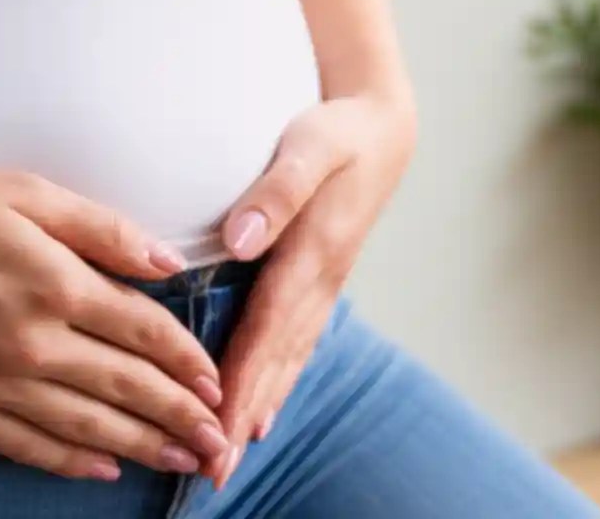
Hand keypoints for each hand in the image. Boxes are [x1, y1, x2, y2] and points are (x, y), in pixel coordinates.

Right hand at [0, 170, 231, 480]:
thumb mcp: (22, 192)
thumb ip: (101, 228)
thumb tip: (167, 261)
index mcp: (57, 285)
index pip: (145, 332)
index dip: (187, 360)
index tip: (217, 382)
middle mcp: (34, 344)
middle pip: (128, 389)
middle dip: (182, 417)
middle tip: (220, 441)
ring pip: (87, 428)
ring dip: (142, 447)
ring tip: (183, 463)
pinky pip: (26, 447)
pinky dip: (70, 464)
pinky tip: (102, 472)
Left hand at [209, 95, 415, 486]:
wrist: (384, 126)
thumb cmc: (337, 131)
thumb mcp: (310, 145)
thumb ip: (277, 191)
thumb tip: (240, 239)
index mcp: (312, 252)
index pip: (268, 330)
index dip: (243, 383)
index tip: (220, 431)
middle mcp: (320, 279)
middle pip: (276, 359)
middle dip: (246, 415)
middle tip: (215, 472)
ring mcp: (326, 284)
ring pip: (289, 358)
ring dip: (261, 406)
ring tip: (235, 455)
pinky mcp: (323, 280)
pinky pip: (299, 342)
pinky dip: (280, 379)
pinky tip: (266, 409)